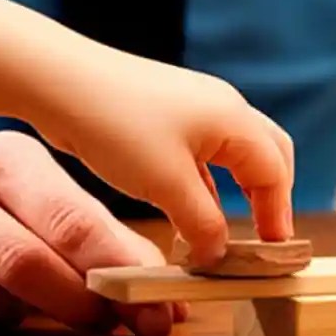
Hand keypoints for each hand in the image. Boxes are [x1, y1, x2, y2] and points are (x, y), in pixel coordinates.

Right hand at [0, 131, 182, 335]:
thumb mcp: (51, 197)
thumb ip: (109, 244)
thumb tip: (171, 303)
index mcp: (9, 161)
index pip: (74, 223)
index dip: (119, 276)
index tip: (154, 313)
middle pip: (27, 265)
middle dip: (78, 306)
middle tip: (106, 326)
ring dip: (12, 317)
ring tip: (24, 306)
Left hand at [29, 51, 294, 266]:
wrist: (58, 82)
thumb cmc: (117, 125)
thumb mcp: (167, 186)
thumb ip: (203, 224)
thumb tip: (218, 253)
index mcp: (234, 120)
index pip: (274, 173)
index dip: (278, 216)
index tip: (273, 253)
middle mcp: (221, 108)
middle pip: (267, 155)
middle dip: (269, 198)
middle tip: (263, 238)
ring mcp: (192, 108)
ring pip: (231, 157)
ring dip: (231, 196)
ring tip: (218, 236)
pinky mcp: (163, 114)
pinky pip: (199, 156)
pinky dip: (202, 187)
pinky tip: (184, 214)